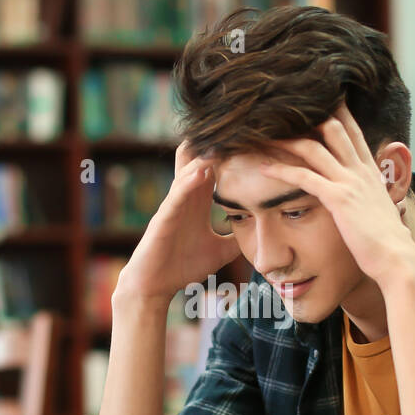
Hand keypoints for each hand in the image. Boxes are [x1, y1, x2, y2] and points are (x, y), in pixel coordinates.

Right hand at [115, 140, 239, 301]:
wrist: (154, 286)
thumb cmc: (182, 266)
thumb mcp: (218, 252)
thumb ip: (235, 240)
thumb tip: (259, 236)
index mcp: (198, 203)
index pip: (215, 171)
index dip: (231, 155)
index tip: (252, 140)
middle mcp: (186, 198)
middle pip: (199, 161)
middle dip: (216, 146)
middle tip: (239, 128)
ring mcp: (173, 205)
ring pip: (188, 172)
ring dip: (204, 156)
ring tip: (222, 139)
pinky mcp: (163, 218)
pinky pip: (176, 195)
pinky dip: (188, 181)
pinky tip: (201, 169)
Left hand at [260, 103, 414, 285]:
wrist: (396, 257)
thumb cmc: (388, 242)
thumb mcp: (381, 211)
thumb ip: (372, 198)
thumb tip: (372, 202)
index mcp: (371, 171)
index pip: (353, 132)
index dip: (337, 113)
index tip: (321, 99)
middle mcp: (361, 170)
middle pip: (334, 128)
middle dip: (309, 115)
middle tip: (284, 108)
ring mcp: (350, 182)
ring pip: (315, 147)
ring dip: (287, 139)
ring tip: (264, 135)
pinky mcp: (338, 198)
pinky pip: (304, 177)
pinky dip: (282, 170)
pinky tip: (264, 168)